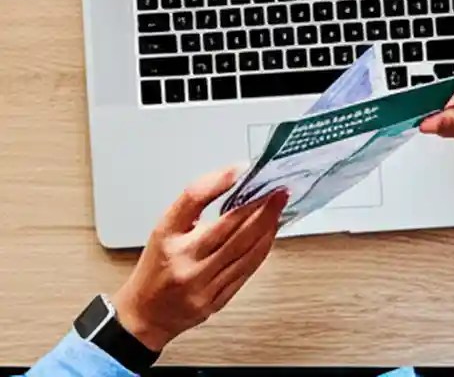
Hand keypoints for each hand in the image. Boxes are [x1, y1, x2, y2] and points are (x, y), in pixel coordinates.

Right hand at [111, 167, 287, 350]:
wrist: (144, 315)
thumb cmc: (158, 267)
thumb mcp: (165, 230)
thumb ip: (194, 207)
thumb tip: (234, 180)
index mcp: (166, 235)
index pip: (192, 199)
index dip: (219, 181)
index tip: (243, 169)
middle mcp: (182, 259)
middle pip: (229, 226)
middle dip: (260, 205)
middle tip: (278, 190)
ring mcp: (199, 283)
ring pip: (244, 249)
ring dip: (267, 226)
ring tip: (279, 208)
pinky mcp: (214, 300)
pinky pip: (246, 270)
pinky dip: (262, 249)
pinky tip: (271, 234)